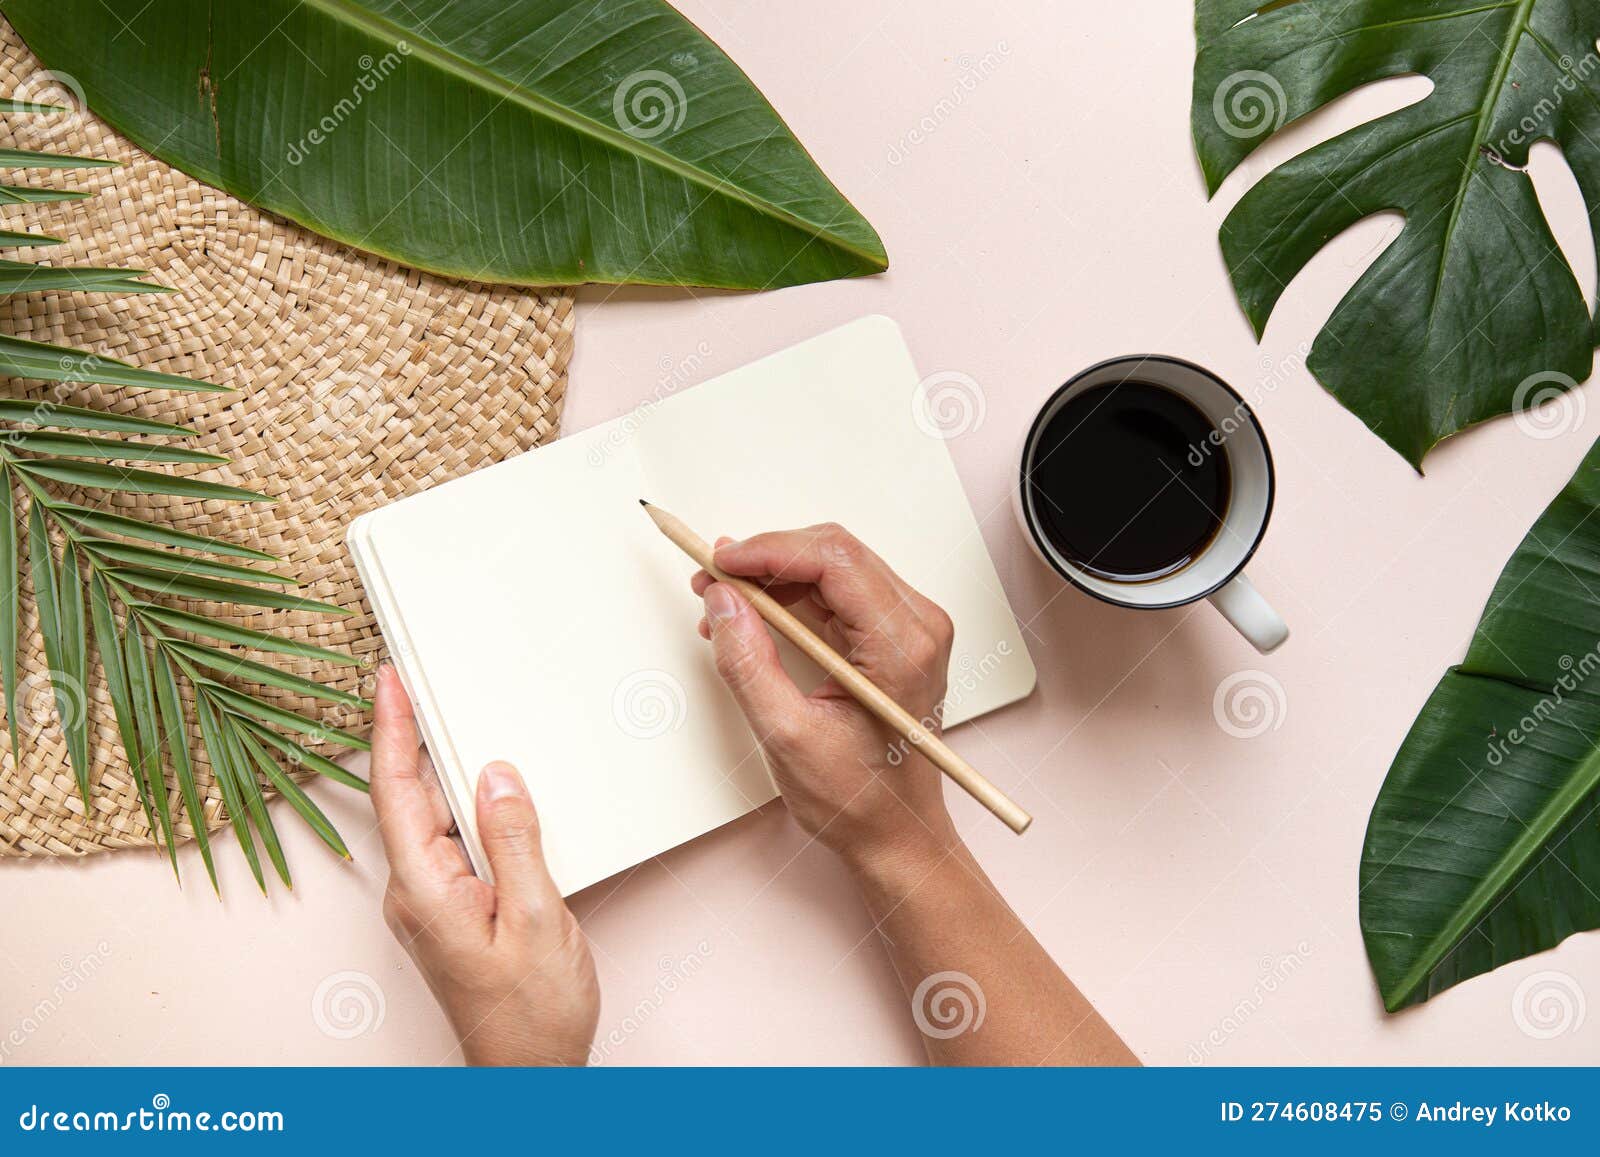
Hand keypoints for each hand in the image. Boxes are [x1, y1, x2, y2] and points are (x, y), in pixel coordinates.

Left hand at [369, 665, 598, 1065]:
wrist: (531, 1073)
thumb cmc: (533, 1011)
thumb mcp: (538, 918)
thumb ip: (514, 841)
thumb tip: (496, 773)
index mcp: (426, 890)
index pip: (398, 792)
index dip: (391, 729)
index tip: (387, 680)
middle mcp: (415, 892)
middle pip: (408, 796)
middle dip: (412, 734)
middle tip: (415, 677)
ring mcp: (430, 902)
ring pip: (430, 817)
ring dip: (439, 768)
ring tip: (450, 717)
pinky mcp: (451, 908)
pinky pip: (449, 840)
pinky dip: (460, 803)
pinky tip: (481, 785)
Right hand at [691, 523, 959, 871]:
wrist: (897, 833)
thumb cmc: (859, 799)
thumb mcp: (787, 737)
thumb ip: (749, 663)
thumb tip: (722, 601)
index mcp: (902, 648)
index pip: (834, 561)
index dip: (769, 551)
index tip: (720, 562)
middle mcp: (918, 627)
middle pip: (834, 554)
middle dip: (766, 560)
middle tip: (711, 582)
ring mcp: (911, 629)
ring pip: (834, 568)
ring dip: (775, 578)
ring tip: (724, 606)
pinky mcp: (896, 637)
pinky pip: (840, 592)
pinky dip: (793, 598)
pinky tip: (755, 619)